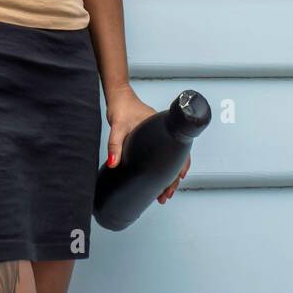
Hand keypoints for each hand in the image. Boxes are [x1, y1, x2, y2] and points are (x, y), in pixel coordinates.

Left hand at [104, 86, 191, 204]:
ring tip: (163, 192)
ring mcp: (159, 135)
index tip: (174, 184)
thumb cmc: (122, 107)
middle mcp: (164, 132)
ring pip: (170, 158)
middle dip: (173, 179)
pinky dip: (164, 167)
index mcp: (162, 128)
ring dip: (169, 175)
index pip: (179, 152)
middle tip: (166, 195)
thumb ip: (115, 145)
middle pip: (176, 159)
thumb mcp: (118, 127)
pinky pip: (163, 154)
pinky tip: (158, 177)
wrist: (118, 96)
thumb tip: (113, 164)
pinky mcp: (152, 137)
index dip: (179, 169)